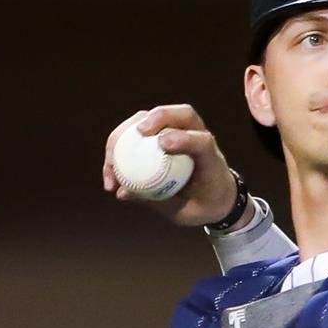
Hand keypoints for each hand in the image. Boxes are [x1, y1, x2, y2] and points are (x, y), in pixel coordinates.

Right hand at [102, 105, 242, 227]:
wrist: (216, 198)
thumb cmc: (203, 205)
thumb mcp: (185, 212)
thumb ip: (157, 201)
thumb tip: (123, 192)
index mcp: (212, 160)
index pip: (202, 142)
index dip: (184, 139)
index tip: (163, 144)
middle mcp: (199, 138)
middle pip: (181, 115)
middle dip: (157, 118)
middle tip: (138, 133)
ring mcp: (184, 132)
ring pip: (157, 116)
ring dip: (130, 128)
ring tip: (112, 154)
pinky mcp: (167, 133)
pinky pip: (142, 129)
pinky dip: (123, 140)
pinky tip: (110, 162)